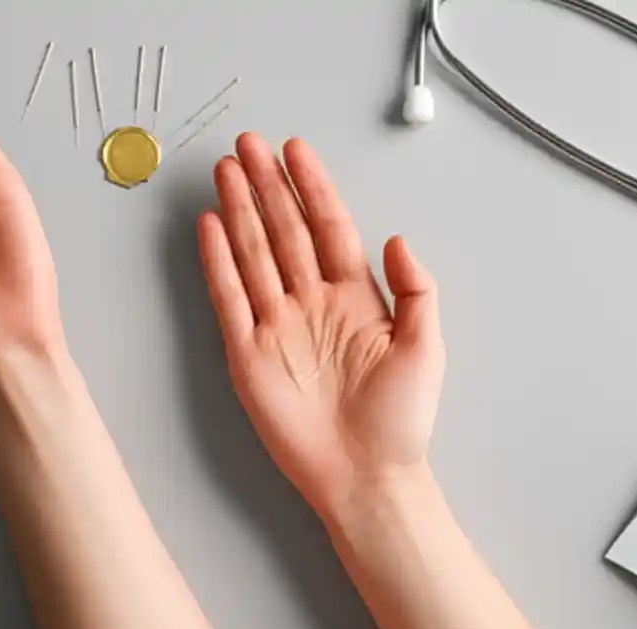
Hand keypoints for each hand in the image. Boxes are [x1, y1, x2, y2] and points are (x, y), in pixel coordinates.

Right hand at [198, 133, 444, 517]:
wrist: (367, 476)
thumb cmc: (401, 420)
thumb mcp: (426, 347)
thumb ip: (416, 289)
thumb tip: (397, 238)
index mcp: (355, 299)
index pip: (329, 227)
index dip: (313, 187)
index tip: (296, 149)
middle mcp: (312, 304)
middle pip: (285, 231)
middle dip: (267, 186)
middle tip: (249, 143)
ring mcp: (277, 326)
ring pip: (254, 254)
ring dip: (239, 211)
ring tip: (226, 170)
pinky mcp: (248, 356)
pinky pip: (228, 299)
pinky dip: (218, 262)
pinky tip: (210, 226)